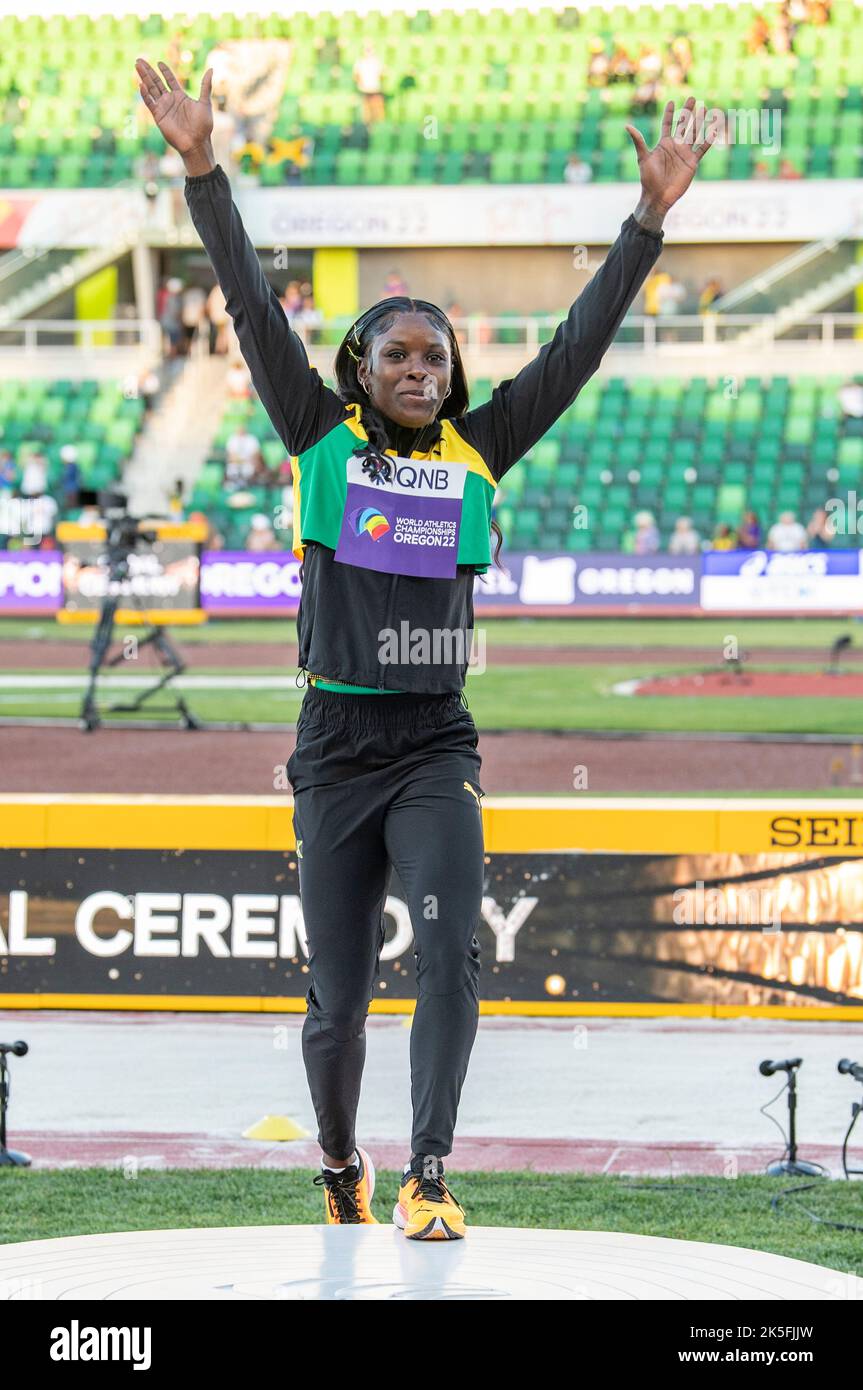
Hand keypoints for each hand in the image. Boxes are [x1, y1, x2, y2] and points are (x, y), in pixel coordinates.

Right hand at [135, 58, 213, 157]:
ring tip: (137, 65)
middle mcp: (170, 100)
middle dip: (148, 71)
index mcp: (180, 96)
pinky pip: (150, 102)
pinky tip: (141, 84)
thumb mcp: (205, 102)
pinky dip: (145, 94)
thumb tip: (211, 69)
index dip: (165, 71)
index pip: (170, 80)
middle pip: (156, 82)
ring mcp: (163, 107)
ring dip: (144, 77)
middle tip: (139, 59)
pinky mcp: (158, 116)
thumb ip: (206, 86)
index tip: (159, 62)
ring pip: (150, 89)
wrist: (196, 143)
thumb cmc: (203, 125)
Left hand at [626, 97, 715, 216]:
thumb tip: (627, 126)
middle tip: (693, 98)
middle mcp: (675, 146)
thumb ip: (639, 142)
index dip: (669, 114)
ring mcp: (685, 154)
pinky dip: (708, 141)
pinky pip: (702, 149)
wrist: (658, 196)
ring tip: (705, 109)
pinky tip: (714, 130)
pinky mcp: (692, 163)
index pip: (667, 124)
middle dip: (688, 112)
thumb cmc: (648, 179)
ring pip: (694, 134)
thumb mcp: (643, 158)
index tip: (671, 102)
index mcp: (664, 144)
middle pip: (684, 125)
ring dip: (700, 122)